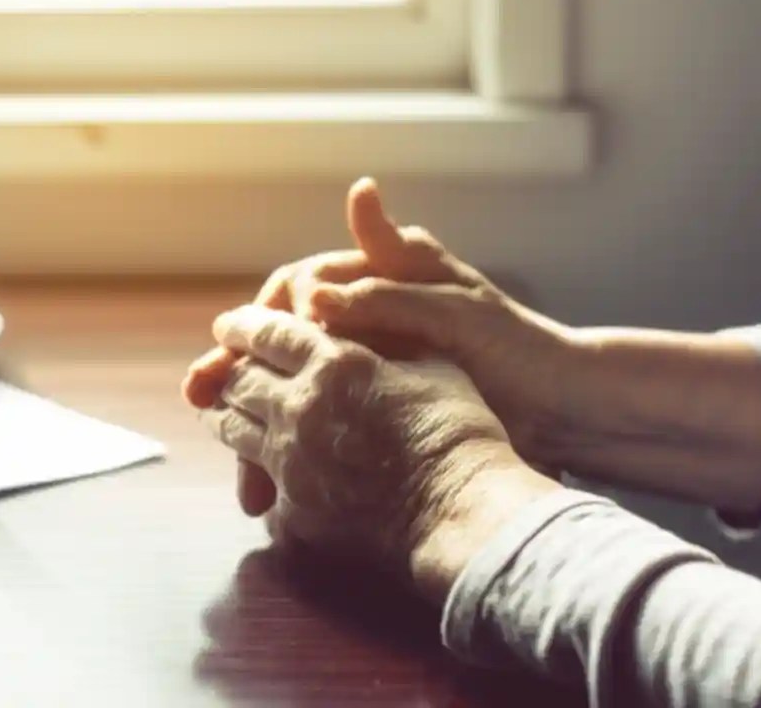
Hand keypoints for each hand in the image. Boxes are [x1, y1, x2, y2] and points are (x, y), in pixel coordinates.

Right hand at [183, 178, 577, 515]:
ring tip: (237, 449)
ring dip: (256, 419)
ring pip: (292, 390)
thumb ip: (386, 287)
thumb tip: (311, 289)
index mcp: (377, 278)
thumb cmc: (513, 344)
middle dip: (237, 369)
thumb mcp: (453, 306)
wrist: (560, 406)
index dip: (258, 312)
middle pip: (280, 340)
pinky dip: (292, 450)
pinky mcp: (374, 412)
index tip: (228, 339)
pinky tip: (270, 481)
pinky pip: (317, 428)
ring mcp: (366, 368)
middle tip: (200, 396)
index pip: (297, 287)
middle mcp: (363, 319)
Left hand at [200, 305, 557, 601]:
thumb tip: (367, 331)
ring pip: (233, 428)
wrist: (457, 509)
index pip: (266, 332)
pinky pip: (261, 479)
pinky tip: (263, 465)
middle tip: (226, 366)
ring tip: (223, 407)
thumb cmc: (457, 431)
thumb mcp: (432, 364)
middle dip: (229, 368)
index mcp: (333, 362)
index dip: (242, 325)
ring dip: (226, 412)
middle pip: (239, 378)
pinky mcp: (293, 506)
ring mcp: (290, 459)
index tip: (227, 325)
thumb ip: (388, 342)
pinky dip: (257, 466)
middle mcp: (299, 406)